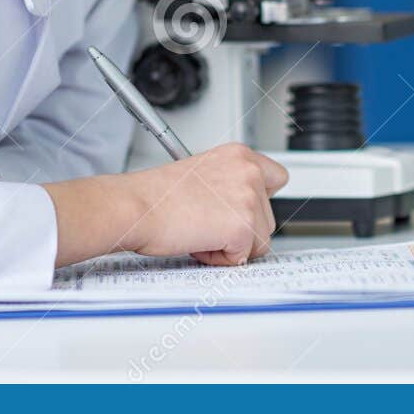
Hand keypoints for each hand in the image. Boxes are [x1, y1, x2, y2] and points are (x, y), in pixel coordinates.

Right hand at [118, 143, 289, 266]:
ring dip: (232, 245)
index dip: (259, 201)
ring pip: (261, 241)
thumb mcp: (202, 173)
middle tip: (208, 224)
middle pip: (269, 217)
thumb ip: (229, 184)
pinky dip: (220, 259)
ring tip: (201, 232)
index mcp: (239, 155)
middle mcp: (249, 171)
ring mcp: (249, 198)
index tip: (242, 210)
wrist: (136, 206)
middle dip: (242, 229)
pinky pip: (242, 258)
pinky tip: (198, 241)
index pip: (277, 178)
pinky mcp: (243, 226)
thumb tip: (240, 207)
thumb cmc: (156, 195)